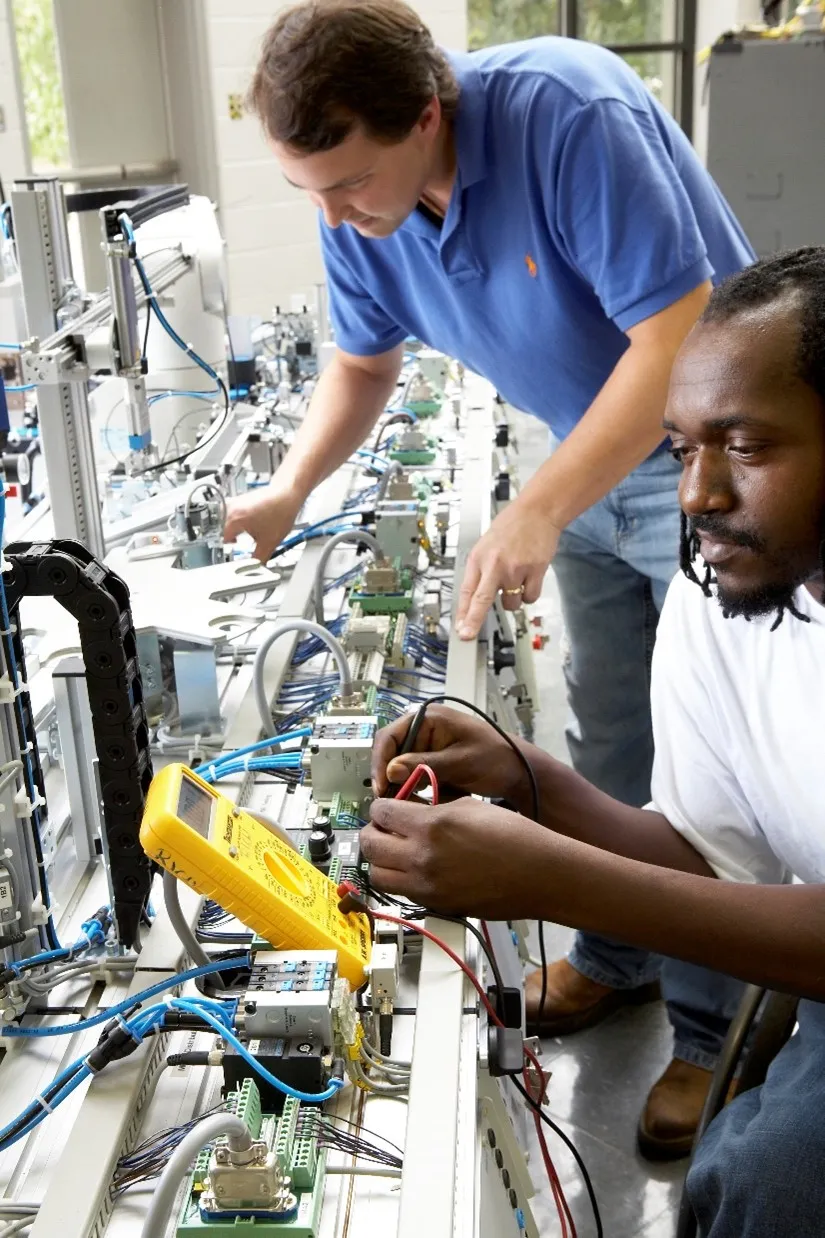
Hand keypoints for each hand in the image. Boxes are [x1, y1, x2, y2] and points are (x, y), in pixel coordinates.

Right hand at [224, 484, 302, 563]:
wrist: (287, 493)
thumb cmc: (280, 511)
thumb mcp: (269, 542)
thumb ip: (258, 559)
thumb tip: (253, 569)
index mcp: (234, 520)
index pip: (219, 541)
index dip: (222, 553)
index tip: (226, 559)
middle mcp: (230, 510)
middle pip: (217, 531)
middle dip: (223, 543)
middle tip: (230, 552)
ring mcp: (233, 503)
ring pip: (220, 521)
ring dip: (225, 532)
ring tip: (235, 540)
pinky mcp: (238, 501)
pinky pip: (226, 514)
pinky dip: (230, 523)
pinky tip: (241, 529)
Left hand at [361, 797, 550, 917]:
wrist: (539, 874)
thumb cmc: (513, 836)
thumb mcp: (468, 806)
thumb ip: (431, 809)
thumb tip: (408, 812)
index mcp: (430, 826)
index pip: (380, 813)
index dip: (380, 807)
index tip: (385, 807)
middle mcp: (421, 858)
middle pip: (370, 845)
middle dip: (373, 832)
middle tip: (384, 828)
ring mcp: (426, 886)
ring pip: (377, 875)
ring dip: (381, 860)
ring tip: (396, 852)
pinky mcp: (435, 905)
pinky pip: (402, 892)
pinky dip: (401, 880)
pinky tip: (417, 869)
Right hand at [371, 704, 525, 804]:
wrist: (518, 771)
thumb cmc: (495, 758)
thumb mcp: (460, 761)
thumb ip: (425, 764)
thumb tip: (391, 771)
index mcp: (428, 718)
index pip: (389, 736)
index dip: (380, 761)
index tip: (381, 786)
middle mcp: (422, 729)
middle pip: (391, 753)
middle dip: (391, 777)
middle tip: (391, 801)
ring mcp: (426, 746)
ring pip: (399, 768)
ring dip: (403, 785)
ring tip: (410, 802)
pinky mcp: (431, 762)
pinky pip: (413, 776)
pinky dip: (415, 789)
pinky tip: (423, 799)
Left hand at [456, 496, 560, 639]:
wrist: (538, 512)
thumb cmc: (512, 527)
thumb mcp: (486, 545)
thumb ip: (481, 570)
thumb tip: (475, 599)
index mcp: (479, 558)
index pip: (467, 591)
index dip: (463, 613)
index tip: (461, 628)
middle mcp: (495, 564)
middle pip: (482, 601)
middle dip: (474, 621)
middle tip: (468, 635)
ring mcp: (515, 569)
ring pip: (511, 603)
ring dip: (513, 600)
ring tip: (516, 580)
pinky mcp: (535, 571)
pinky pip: (530, 597)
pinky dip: (529, 594)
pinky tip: (529, 579)